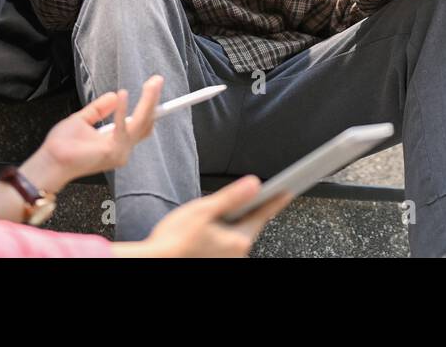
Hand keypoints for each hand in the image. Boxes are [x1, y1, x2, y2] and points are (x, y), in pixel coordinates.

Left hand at [21, 76, 162, 192]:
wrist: (49, 162)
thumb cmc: (61, 146)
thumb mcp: (83, 119)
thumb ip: (99, 109)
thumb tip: (114, 94)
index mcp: (117, 142)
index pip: (141, 125)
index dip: (151, 107)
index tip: (155, 88)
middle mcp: (122, 149)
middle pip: (146, 122)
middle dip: (153, 100)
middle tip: (158, 80)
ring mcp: (119, 152)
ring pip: (141, 123)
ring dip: (148, 101)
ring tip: (152, 84)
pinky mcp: (112, 152)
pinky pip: (122, 127)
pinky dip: (123, 110)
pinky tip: (122, 94)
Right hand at [113, 175, 292, 257]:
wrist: (157, 260)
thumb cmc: (175, 241)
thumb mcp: (204, 210)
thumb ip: (231, 197)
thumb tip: (254, 184)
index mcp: (239, 239)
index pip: (263, 214)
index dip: (276, 200)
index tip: (288, 191)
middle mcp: (238, 253)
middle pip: (248, 224)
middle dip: (241, 212)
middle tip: (221, 206)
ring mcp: (228, 259)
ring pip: (236, 234)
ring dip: (228, 224)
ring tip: (204, 223)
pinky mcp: (218, 261)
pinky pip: (226, 244)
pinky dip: (221, 234)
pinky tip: (204, 233)